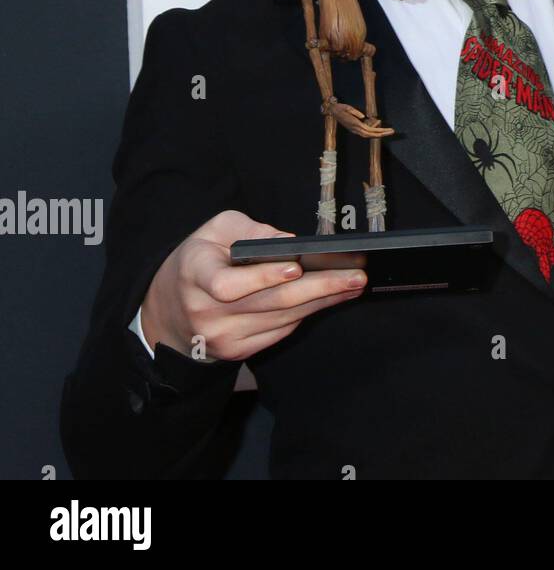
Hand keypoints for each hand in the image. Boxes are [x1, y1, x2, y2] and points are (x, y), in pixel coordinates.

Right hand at [139, 210, 366, 361]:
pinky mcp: (236, 351)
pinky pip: (279, 331)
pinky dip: (307, 314)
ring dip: (323, 302)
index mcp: (195, 274)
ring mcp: (221, 337)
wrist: (169, 308)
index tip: (296, 267)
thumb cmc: (199, 260)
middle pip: (269, 303)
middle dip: (319, 288)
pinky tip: (330, 299)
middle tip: (356, 277)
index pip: (227, 284)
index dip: (263, 277)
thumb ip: (250, 230)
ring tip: (353, 285)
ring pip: (282, 318)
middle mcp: (206, 311)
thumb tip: (291, 243)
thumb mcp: (214, 230)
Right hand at [324, 96, 394, 139]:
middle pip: (371, 134)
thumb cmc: (340, 108)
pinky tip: (377, 122)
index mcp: (355, 124)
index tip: (387, 130)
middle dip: (382, 134)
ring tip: (388, 129)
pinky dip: (373, 129)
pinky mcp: (355, 128)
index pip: (369, 131)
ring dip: (379, 132)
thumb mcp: (347, 108)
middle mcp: (355, 129)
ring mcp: (355, 130)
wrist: (332, 111)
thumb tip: (364, 117)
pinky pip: (366, 131)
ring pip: (369, 134)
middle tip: (392, 131)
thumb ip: (355, 113)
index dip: (379, 131)